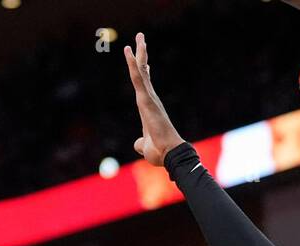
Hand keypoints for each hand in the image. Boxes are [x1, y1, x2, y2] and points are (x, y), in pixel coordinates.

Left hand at [124, 33, 184, 166]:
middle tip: (141, 38)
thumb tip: (138, 144)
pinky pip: (138, 79)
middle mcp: (150, 100)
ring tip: (140, 36)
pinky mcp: (146, 100)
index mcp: (149, 108)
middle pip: (144, 73)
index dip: (144, 72)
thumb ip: (140, 143)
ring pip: (141, 71)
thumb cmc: (160, 152)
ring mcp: (149, 98)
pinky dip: (133, 64)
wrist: (169, 154)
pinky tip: (129, 51)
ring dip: (140, 53)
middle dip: (142, 55)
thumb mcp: (145, 147)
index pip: (145, 86)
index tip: (146, 61)